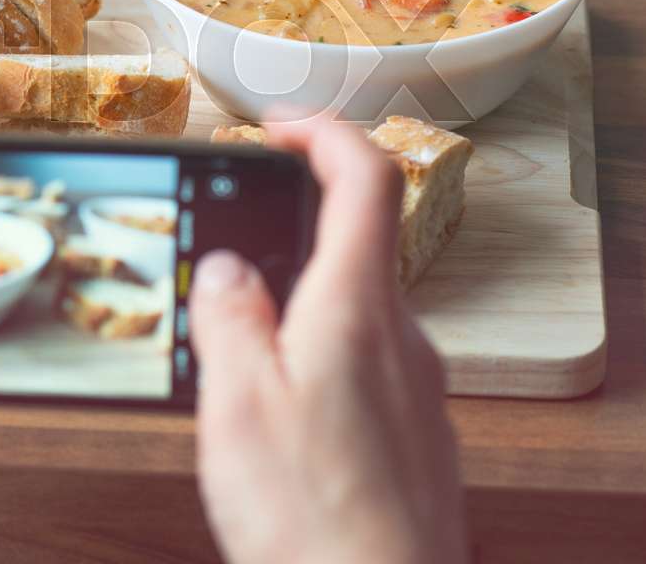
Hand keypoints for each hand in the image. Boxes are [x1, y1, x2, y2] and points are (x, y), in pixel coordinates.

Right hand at [189, 118, 467, 563]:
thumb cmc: (313, 520)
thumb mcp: (236, 403)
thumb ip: (228, 318)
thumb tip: (226, 269)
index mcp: (357, 310)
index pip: (365, 180)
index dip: (324, 132)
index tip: (280, 126)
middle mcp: (402, 340)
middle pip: (356, 248)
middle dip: (288, 238)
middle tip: (228, 259)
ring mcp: (418, 392)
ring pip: (356, 316)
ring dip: (299, 311)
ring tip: (237, 359)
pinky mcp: (418, 440)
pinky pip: (366, 372)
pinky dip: (319, 365)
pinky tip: (279, 422)